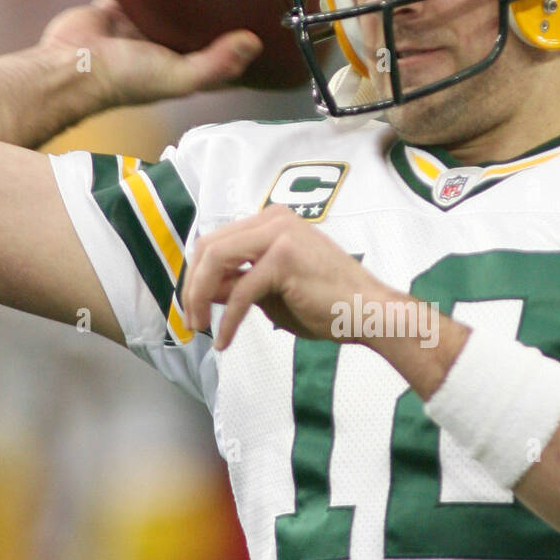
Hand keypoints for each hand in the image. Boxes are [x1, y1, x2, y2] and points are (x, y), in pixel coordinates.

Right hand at [38, 0, 262, 107]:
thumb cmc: (123, 80)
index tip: (272, 16)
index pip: (224, 53)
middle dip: (220, 2)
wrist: (69, 65)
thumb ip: (216, 63)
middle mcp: (167, 43)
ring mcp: (141, 22)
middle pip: (200, 19)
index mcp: (186, 64)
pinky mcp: (116, 3)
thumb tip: (254, 43)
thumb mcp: (178, 76)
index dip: (246, 39)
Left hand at [181, 204, 400, 350]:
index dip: (197, 276)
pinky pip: (241, 291)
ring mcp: (279, 233)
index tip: (193, 308)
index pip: (217, 241)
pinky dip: (229, 319)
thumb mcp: (271, 294)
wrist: (369, 314)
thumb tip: (203, 292)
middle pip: (209, 246)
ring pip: (216, 260)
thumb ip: (237, 285)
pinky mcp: (283, 257)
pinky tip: (225, 340)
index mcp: (272, 221)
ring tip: (199, 328)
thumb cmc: (328, 306)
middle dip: (193, 287)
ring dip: (200, 297)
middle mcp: (273, 219)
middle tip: (190, 321)